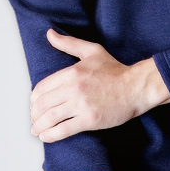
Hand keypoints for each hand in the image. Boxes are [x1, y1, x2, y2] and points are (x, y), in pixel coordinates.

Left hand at [30, 29, 169, 141]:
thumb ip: (68, 43)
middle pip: (42, 104)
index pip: (41, 88)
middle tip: (34, 119)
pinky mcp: (90, 120)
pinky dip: (51, 135)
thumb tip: (49, 33)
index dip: (33, 99)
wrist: (136, 87)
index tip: (34, 105)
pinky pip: (64, 130)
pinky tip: (46, 136)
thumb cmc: (116, 71)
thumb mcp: (92, 51)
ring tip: (37, 130)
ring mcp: (82, 105)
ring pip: (50, 118)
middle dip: (34, 114)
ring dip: (39, 126)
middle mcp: (74, 88)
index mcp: (72, 72)